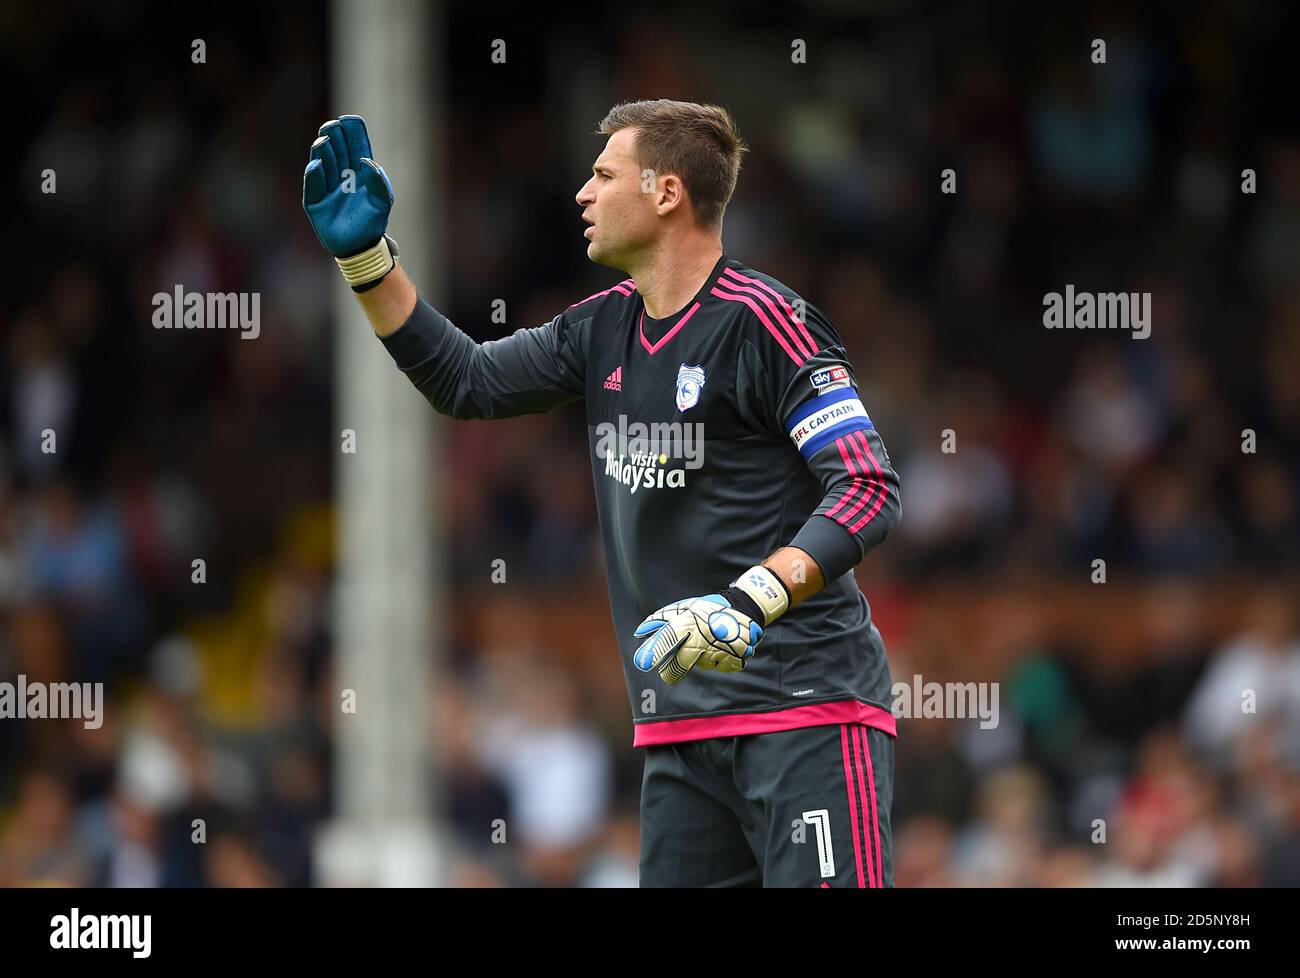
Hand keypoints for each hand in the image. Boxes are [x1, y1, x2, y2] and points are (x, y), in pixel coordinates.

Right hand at [302, 115, 393, 258]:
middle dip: (335, 136)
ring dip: (324, 151)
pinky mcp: (315, 201)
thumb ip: (380, 183)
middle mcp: (341, 176)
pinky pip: (314, 185)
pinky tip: (317, 164)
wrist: (360, 248)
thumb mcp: (382, 202)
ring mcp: (327, 187)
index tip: (349, 119)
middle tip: (333, 125)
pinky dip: (315, 174)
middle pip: (337, 151)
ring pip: (324, 163)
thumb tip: (369, 162)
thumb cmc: (373, 222)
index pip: (355, 147)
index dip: (352, 133)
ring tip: (325, 140)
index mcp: (359, 172)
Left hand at [632, 566, 789, 685]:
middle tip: (667, 675)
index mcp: (689, 623)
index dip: (655, 651)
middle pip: (681, 663)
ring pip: (702, 664)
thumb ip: (661, 620)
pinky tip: (721, 647)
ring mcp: (719, 649)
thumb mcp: (684, 608)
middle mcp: (703, 637)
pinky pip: (719, 666)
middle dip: (671, 671)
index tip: (642, 663)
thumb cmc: (707, 610)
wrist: (744, 608)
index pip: (668, 639)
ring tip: (708, 642)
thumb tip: (639, 632)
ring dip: (701, 659)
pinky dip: (718, 660)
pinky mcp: (733, 659)